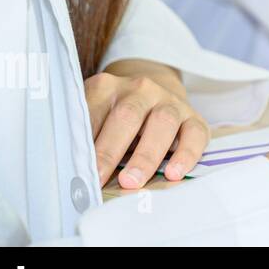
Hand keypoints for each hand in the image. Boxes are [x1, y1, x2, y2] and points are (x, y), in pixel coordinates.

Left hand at [86, 61, 209, 188]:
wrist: (151, 97)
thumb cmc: (114, 118)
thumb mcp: (94, 118)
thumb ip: (84, 136)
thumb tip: (73, 173)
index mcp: (108, 87)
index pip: (92, 112)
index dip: (83, 142)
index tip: (74, 170)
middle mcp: (140, 89)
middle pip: (127, 116)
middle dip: (111, 150)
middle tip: (99, 179)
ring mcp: (169, 100)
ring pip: (163, 121)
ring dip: (146, 154)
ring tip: (133, 181)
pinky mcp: (193, 116)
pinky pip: (194, 133)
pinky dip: (186, 154)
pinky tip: (174, 173)